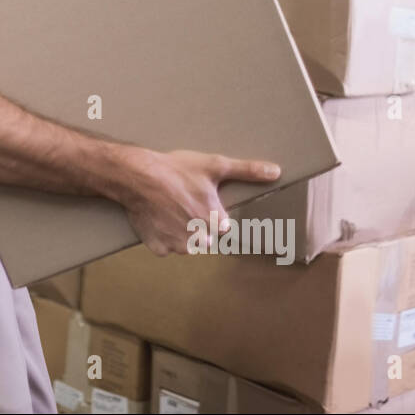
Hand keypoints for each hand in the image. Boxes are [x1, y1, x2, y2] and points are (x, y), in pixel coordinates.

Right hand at [119, 147, 281, 256]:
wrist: (138, 176)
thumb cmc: (177, 170)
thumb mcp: (215, 166)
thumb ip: (247, 170)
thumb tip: (276, 172)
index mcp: (216, 223)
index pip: (221, 226)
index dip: (210, 213)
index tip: (199, 201)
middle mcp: (200, 240)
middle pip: (203, 237)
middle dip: (195, 224)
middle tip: (181, 203)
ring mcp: (177, 246)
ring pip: (184, 244)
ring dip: (178, 232)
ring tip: (167, 209)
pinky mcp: (158, 248)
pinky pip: (164, 247)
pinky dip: (160, 236)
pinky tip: (156, 219)